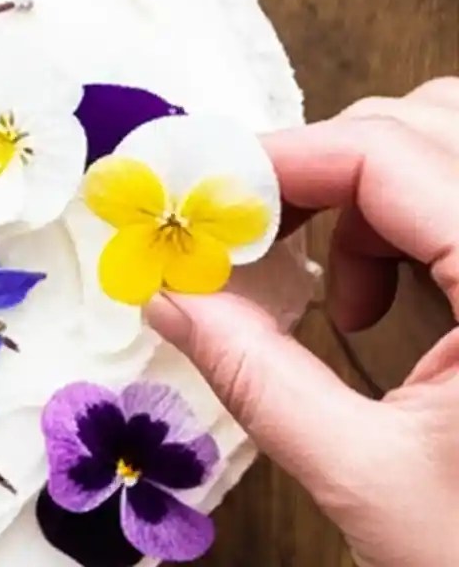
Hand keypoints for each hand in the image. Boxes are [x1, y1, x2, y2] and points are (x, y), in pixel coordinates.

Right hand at [143, 78, 458, 566]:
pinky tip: (370, 304)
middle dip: (316, 168)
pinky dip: (397, 224)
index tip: (203, 202)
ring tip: (322, 286)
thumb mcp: (362, 474)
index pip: (387, 153)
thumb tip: (169, 297)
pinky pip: (458, 200)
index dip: (279, 162)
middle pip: (424, 124)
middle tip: (247, 237)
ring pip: (445, 147)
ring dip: (361, 192)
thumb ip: (255, 373)